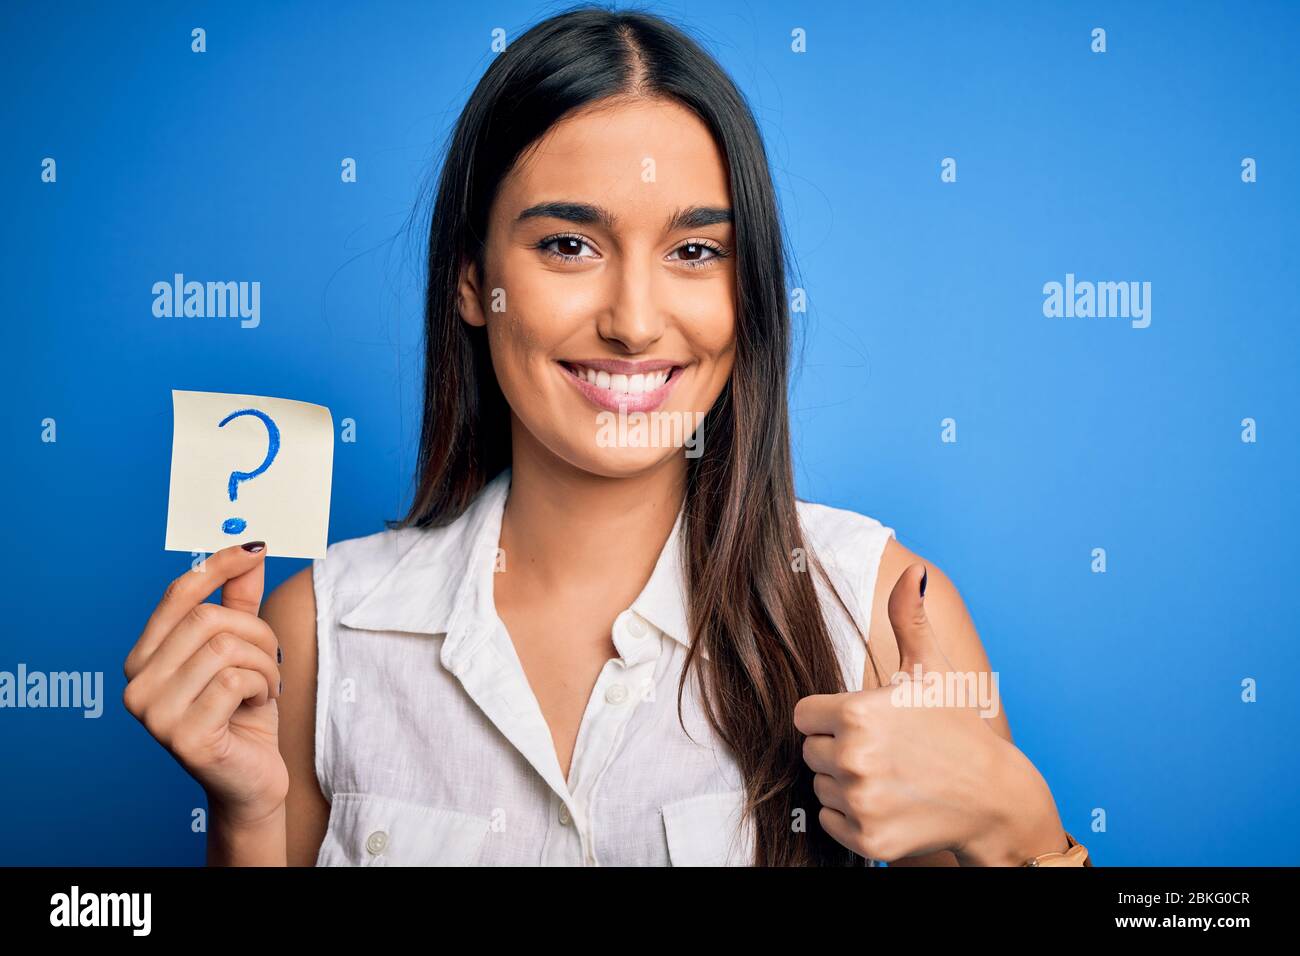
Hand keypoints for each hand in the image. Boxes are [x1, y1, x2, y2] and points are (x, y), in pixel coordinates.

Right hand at [123, 541, 287, 827]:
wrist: (252, 779)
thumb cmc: (244, 713)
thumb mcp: (244, 649)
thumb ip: (240, 601)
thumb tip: (250, 549)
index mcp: (143, 659)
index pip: (178, 596)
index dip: (218, 567)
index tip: (255, 548)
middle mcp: (137, 685)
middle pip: (208, 618)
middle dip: (256, 634)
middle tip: (270, 661)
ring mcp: (154, 714)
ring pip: (225, 648)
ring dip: (264, 664)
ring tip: (263, 688)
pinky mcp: (183, 737)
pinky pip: (236, 681)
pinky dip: (262, 687)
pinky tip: (256, 707)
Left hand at [794, 563, 1049, 863]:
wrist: (994, 799)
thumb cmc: (957, 728)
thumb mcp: (932, 669)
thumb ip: (909, 617)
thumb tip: (914, 570)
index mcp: (858, 714)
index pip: (803, 715)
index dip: (829, 716)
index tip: (862, 721)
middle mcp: (853, 759)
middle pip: (810, 751)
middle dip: (837, 748)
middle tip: (883, 750)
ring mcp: (860, 803)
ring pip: (820, 786)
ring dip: (844, 783)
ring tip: (889, 775)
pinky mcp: (867, 840)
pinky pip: (830, 822)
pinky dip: (852, 817)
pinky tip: (887, 803)